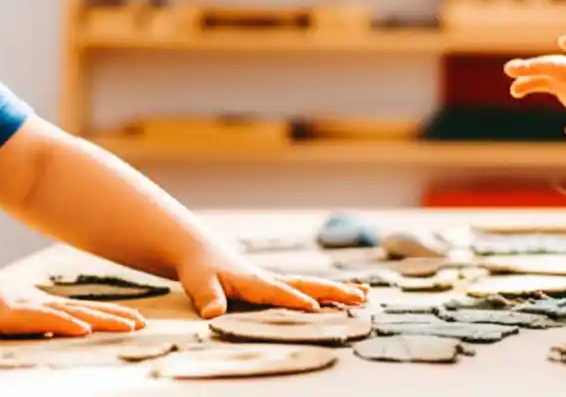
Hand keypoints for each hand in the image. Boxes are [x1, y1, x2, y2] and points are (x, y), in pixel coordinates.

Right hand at [0, 262, 145, 336]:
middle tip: (143, 323)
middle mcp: (40, 303)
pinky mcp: (13, 314)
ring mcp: (28, 306)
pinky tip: (85, 329)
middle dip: (116, 317)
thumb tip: (41, 332)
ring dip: (103, 320)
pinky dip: (67, 324)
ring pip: (75, 314)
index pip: (82, 309)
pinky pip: (45, 320)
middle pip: (86, 310)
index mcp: (39, 303)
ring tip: (128, 326)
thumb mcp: (2, 310)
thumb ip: (22, 319)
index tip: (132, 318)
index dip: (108, 314)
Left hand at [176, 241, 368, 318]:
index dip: (295, 301)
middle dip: (333, 292)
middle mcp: (271, 279)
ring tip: (365, 295)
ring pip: (312, 286)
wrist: (202, 252)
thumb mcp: (199, 283)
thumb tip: (213, 312)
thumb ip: (207, 297)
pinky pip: (306, 290)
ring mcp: (277, 281)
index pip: (278, 292)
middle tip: (360, 297)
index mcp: (254, 280)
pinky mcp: (277, 286)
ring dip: (338, 291)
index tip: (315, 309)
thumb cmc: (200, 269)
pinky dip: (328, 293)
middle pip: (307, 285)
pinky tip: (347, 296)